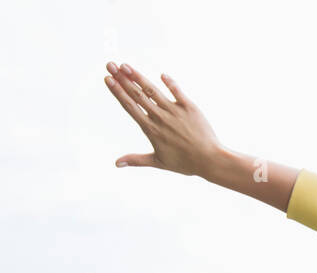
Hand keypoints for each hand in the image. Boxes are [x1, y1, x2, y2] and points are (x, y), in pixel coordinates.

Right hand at [103, 62, 222, 176]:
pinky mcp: (189, 107)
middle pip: (137, 94)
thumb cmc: (185, 163)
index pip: (130, 106)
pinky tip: (162, 75)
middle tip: (110, 65)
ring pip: (153, 90)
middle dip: (122, 79)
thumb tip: (117, 164)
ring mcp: (175, 111)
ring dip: (139, 77)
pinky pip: (177, 91)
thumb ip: (136, 160)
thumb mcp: (158, 162)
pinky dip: (170, 83)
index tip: (107, 79)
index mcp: (151, 129)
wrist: (210, 160)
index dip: (118, 92)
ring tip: (126, 66)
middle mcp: (160, 118)